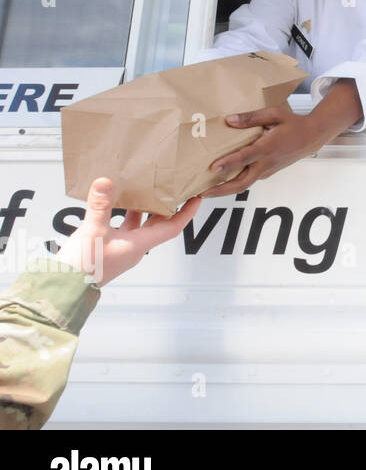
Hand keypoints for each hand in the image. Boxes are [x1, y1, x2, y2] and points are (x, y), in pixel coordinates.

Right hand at [53, 177, 200, 285]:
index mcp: (140, 244)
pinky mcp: (107, 249)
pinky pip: (121, 228)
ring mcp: (121, 249)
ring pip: (138, 225)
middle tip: (170, 189)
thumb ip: (100, 205)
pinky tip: (115, 204)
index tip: (196, 198)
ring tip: (143, 190)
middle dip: (165, 206)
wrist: (64, 287)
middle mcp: (134, 247)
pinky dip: (122, 215)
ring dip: (142, 208)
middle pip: (157, 224)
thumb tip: (106, 182)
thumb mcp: (93, 231)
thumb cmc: (84, 267)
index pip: (173, 227)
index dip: (187, 212)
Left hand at [202, 105, 325, 197]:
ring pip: (243, 185)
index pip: (244, 157)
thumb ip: (251, 117)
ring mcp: (267, 170)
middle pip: (241, 183)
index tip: (212, 168)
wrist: (312, 137)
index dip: (228, 163)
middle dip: (220, 190)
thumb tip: (228, 120)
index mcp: (267, 147)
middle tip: (201, 193)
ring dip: (224, 189)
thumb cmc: (293, 124)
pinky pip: (248, 180)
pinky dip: (233, 183)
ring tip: (205, 191)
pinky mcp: (267, 172)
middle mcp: (266, 163)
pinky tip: (221, 181)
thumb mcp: (274, 114)